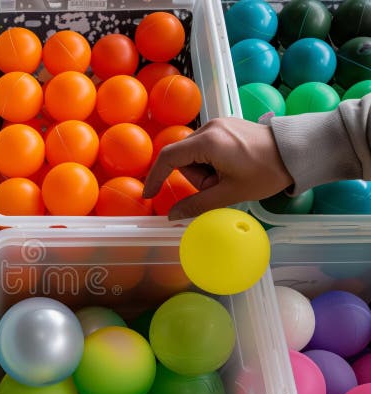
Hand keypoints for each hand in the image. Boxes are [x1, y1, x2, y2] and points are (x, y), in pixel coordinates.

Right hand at [143, 117, 294, 219]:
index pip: (168, 157)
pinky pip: (207, 146)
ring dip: (205, 170)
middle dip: (195, 177)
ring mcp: (219, 124)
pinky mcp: (227, 125)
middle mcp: (209, 127)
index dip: (156, 177)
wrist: (297, 152)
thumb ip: (197, 205)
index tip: (150, 195)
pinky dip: (212, 161)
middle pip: (183, 157)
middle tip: (219, 187)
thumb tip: (172, 216)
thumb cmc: (265, 173)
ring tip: (229, 177)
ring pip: (194, 153)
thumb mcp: (230, 194)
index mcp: (208, 142)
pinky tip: (232, 167)